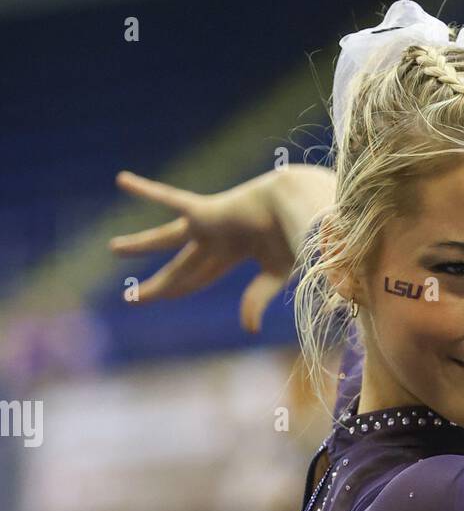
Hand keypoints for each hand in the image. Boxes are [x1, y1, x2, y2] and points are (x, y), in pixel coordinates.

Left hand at [109, 166, 333, 331]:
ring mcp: (210, 224)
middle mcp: (218, 239)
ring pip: (166, 239)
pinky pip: (171, 199)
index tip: (164, 297)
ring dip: (140, 245)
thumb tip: (248, 330)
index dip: (180, 290)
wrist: (303, 206)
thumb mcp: (278, 274)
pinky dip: (147, 191)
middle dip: (158, 285)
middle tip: (131, 298)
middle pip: (179, 268)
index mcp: (237, 253)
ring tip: (114, 250)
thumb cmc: (301, 238)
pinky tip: (122, 181)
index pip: (199, 277)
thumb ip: (257, 298)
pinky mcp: (206, 210)